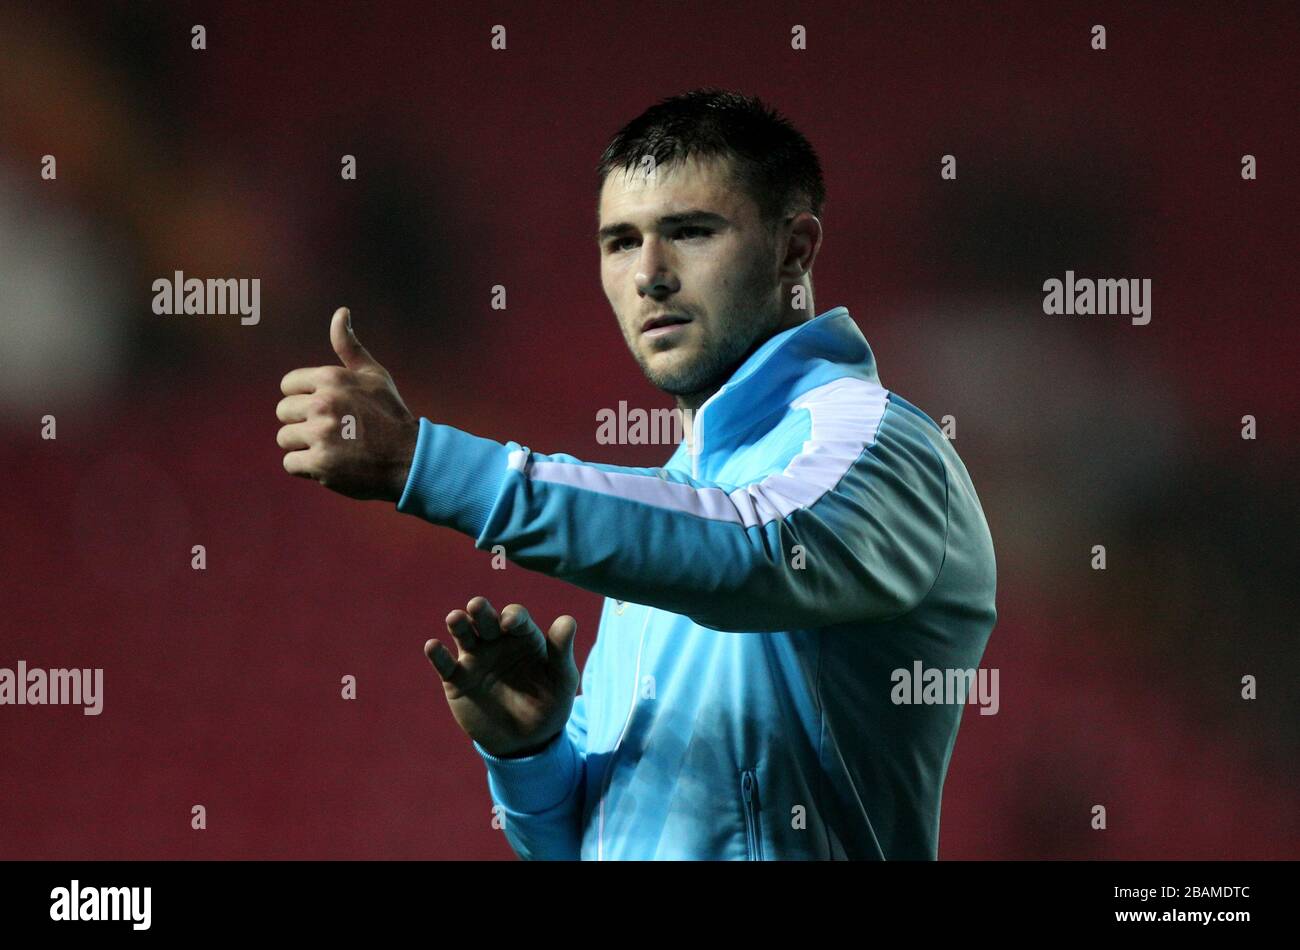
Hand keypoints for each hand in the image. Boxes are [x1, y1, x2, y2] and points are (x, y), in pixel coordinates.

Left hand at [278, 307, 418, 500]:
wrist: (410, 458)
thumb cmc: (390, 415)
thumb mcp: (374, 375)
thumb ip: (350, 346)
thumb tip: (340, 312)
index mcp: (332, 378)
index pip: (288, 385)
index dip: (304, 399)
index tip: (326, 410)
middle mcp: (324, 403)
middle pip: (283, 412)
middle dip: (302, 423)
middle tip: (331, 432)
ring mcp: (321, 434)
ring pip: (285, 438)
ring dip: (304, 447)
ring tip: (332, 448)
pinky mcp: (320, 463)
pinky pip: (290, 463)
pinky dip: (306, 468)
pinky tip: (330, 464)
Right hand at [425, 597, 579, 758]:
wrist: (526, 742)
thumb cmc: (550, 705)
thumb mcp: (561, 680)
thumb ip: (561, 651)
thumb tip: (568, 620)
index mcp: (523, 637)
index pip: (515, 617)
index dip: (512, 616)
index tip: (510, 623)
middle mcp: (497, 642)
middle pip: (486, 619)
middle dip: (481, 611)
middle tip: (476, 606)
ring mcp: (475, 659)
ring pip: (463, 634)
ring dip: (458, 624)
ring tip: (455, 618)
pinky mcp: (457, 680)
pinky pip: (445, 664)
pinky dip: (437, 654)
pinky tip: (433, 646)